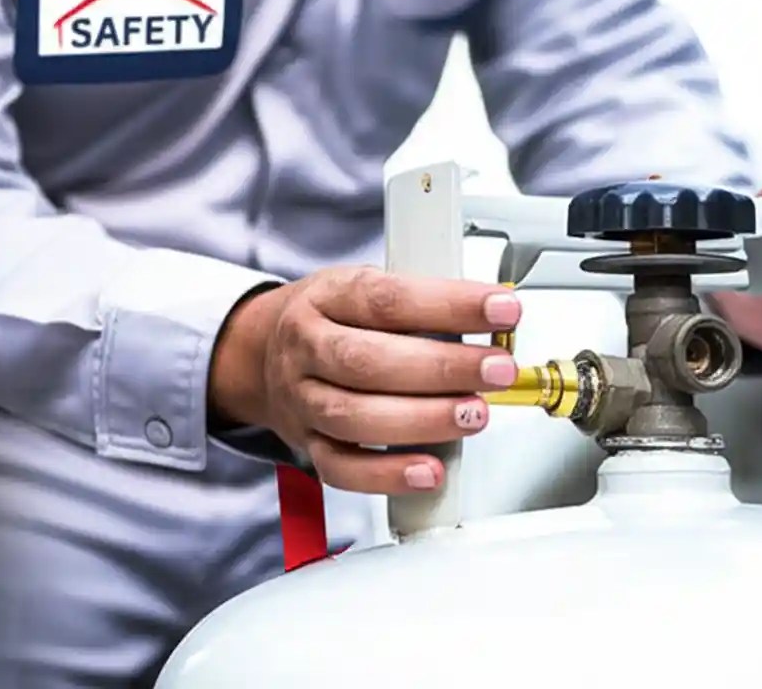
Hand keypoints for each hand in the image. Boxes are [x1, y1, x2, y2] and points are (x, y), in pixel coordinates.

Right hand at [209, 267, 521, 494]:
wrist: (260, 354)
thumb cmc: (331, 319)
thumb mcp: (364, 286)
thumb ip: (420, 303)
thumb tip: (492, 317)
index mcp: (327, 297)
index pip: (387, 298)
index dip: (449, 305)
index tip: (501, 311)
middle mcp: (306, 348)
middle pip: (367, 361)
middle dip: (442, 368)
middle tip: (497, 371)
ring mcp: (302, 400)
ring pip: (354, 417)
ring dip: (422, 421)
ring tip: (474, 416)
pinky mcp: (306, 445)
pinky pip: (342, 469)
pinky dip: (388, 475)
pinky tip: (431, 471)